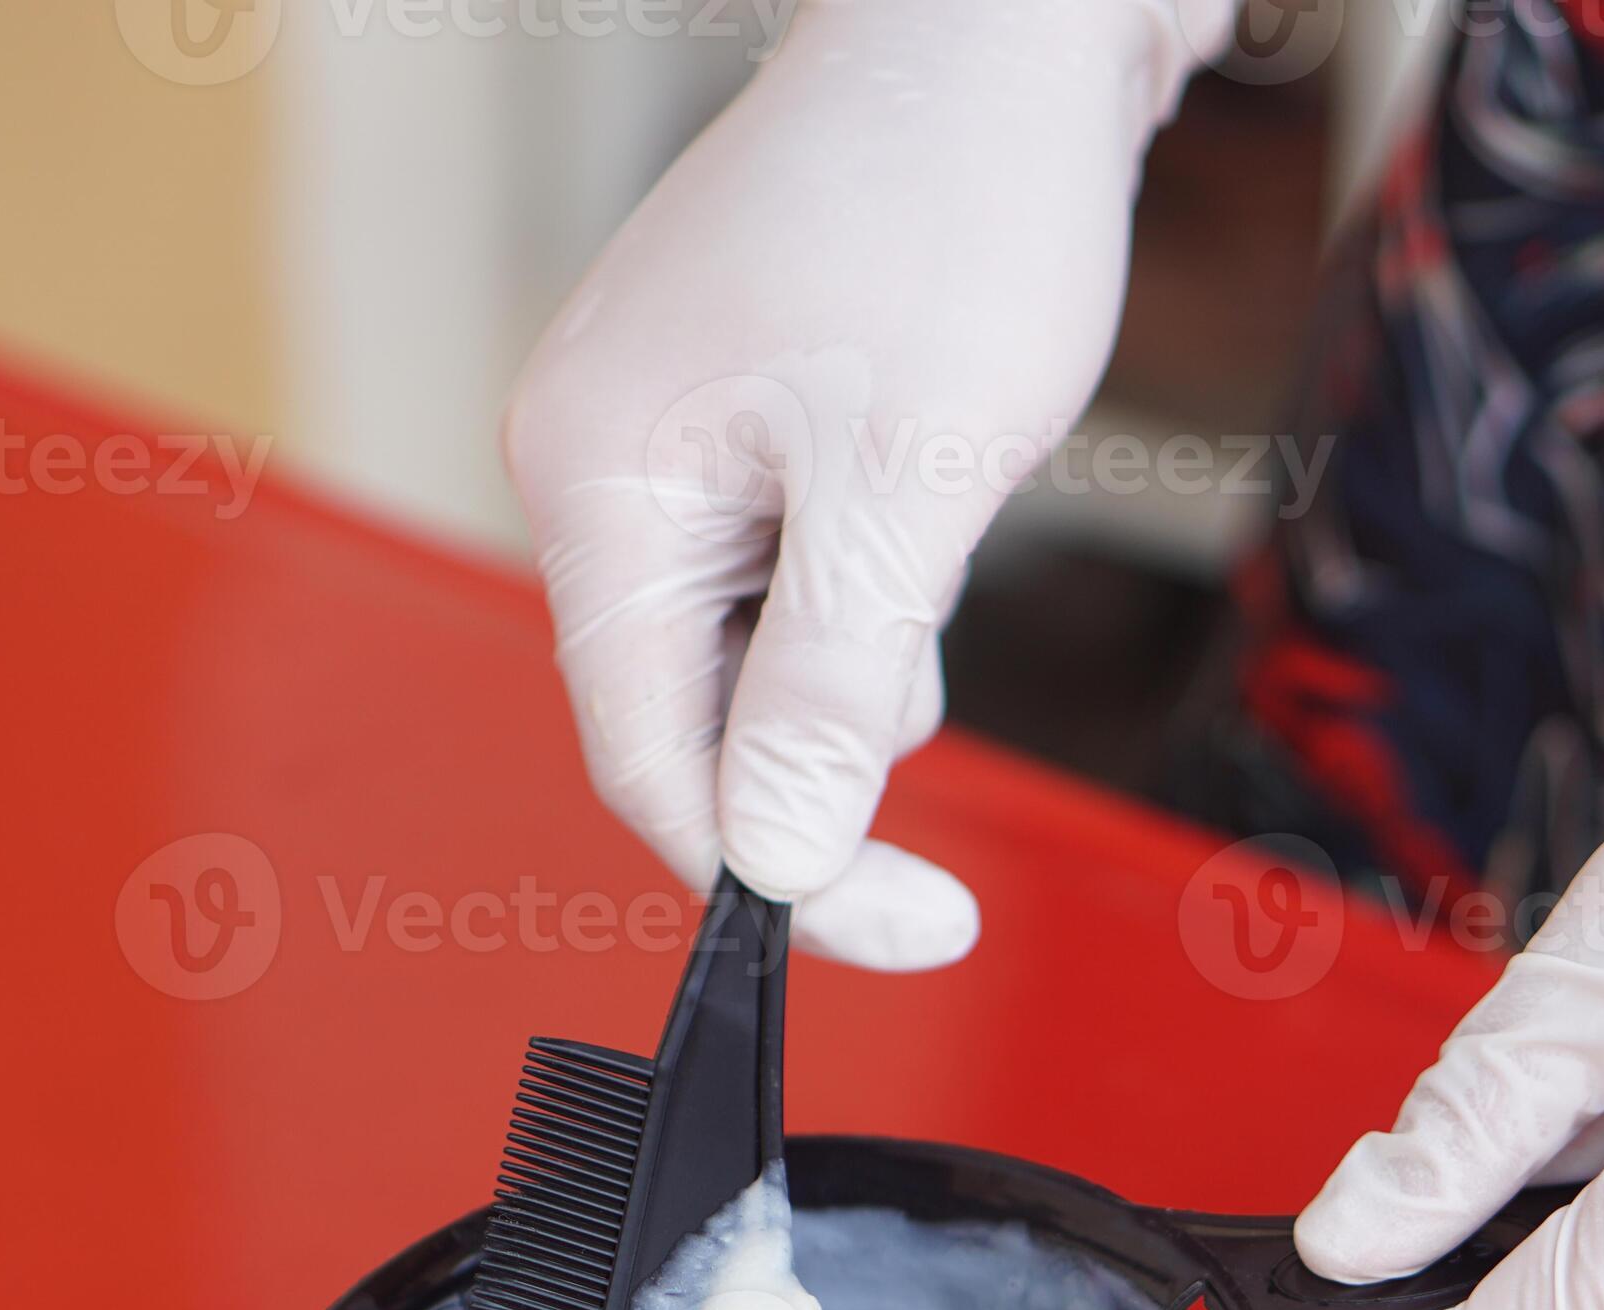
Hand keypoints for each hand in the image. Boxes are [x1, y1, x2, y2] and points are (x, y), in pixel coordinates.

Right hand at [502, 0, 1226, 968]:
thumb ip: (833, 687)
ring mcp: (658, 428)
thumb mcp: (910, 480)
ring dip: (859, 651)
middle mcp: (595, 462)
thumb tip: (782, 859)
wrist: (1008, 16)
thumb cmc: (957, 207)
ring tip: (943, 504)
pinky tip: (926, 481)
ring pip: (745, 641)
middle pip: (683, 709)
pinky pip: (778, 558)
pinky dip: (862, 574)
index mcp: (596, 485)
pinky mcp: (731, 406)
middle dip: (821, 747)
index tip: (923, 925)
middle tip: (950, 683)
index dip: (778, 873)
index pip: (647, 762)